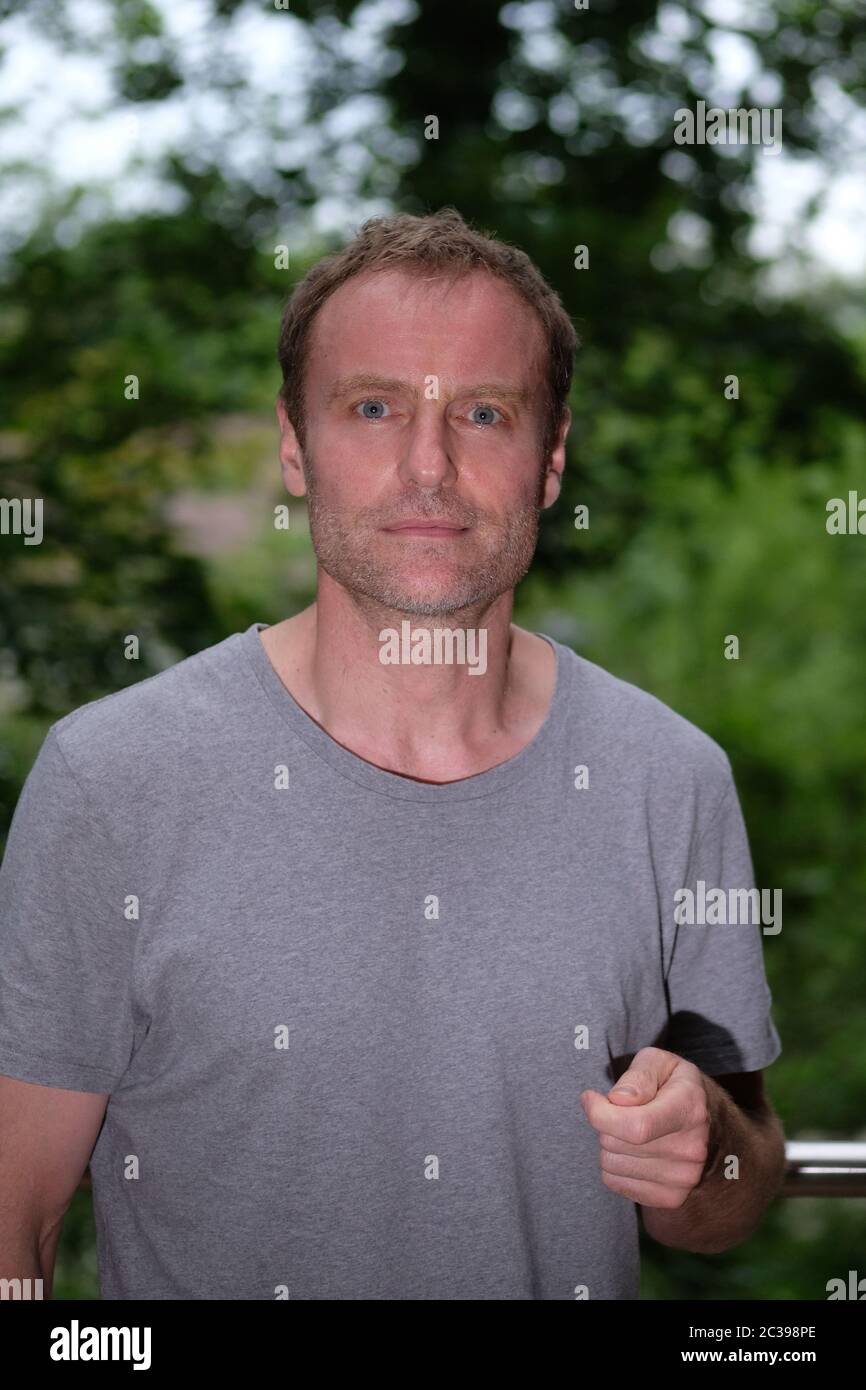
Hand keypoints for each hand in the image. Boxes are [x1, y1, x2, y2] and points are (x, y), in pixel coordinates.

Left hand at [580, 1046, 714, 1209]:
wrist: (707, 1126)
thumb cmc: (674, 1087)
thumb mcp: (660, 1063)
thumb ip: (639, 1076)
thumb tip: (619, 1100)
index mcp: (690, 1110)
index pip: (635, 1126)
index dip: (600, 1113)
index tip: (590, 1098)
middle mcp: (691, 1149)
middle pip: (615, 1143)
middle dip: (605, 1123)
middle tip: (621, 1112)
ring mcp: (683, 1178)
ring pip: (610, 1164)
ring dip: (609, 1145)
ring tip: (629, 1131)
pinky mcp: (671, 1198)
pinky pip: (615, 1183)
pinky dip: (615, 1166)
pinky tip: (633, 1151)